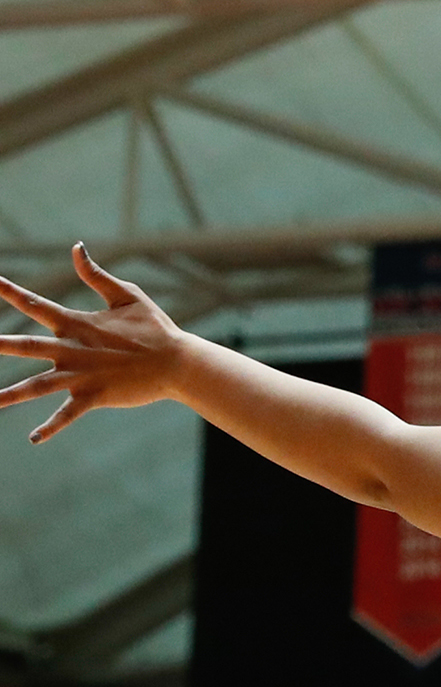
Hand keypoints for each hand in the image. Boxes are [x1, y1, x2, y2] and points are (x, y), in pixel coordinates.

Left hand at [0, 245, 193, 441]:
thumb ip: (96, 275)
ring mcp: (82, 374)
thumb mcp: (127, 295)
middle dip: (0, 344)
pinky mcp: (94, 395)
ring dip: (9, 395)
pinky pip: (67, 413)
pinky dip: (51, 427)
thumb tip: (76, 248)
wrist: (178, 362)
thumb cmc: (155, 327)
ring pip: (37, 386)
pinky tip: (34, 439)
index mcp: (79, 323)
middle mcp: (74, 349)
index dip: (10, 292)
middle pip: (27, 346)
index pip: (37, 305)